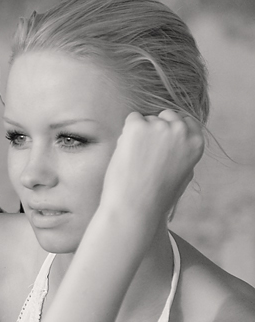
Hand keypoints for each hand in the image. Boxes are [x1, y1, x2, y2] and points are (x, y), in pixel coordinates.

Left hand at [101, 110, 204, 224]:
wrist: (136, 206)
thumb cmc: (156, 196)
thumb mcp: (182, 172)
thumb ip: (182, 151)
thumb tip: (175, 135)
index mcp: (196, 143)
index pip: (186, 121)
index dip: (171, 129)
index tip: (160, 143)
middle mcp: (181, 131)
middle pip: (166, 115)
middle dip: (155, 128)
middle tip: (145, 154)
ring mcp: (159, 127)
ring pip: (147, 119)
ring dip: (138, 134)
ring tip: (136, 160)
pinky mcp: (138, 127)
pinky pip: (132, 118)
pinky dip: (126, 133)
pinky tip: (126, 153)